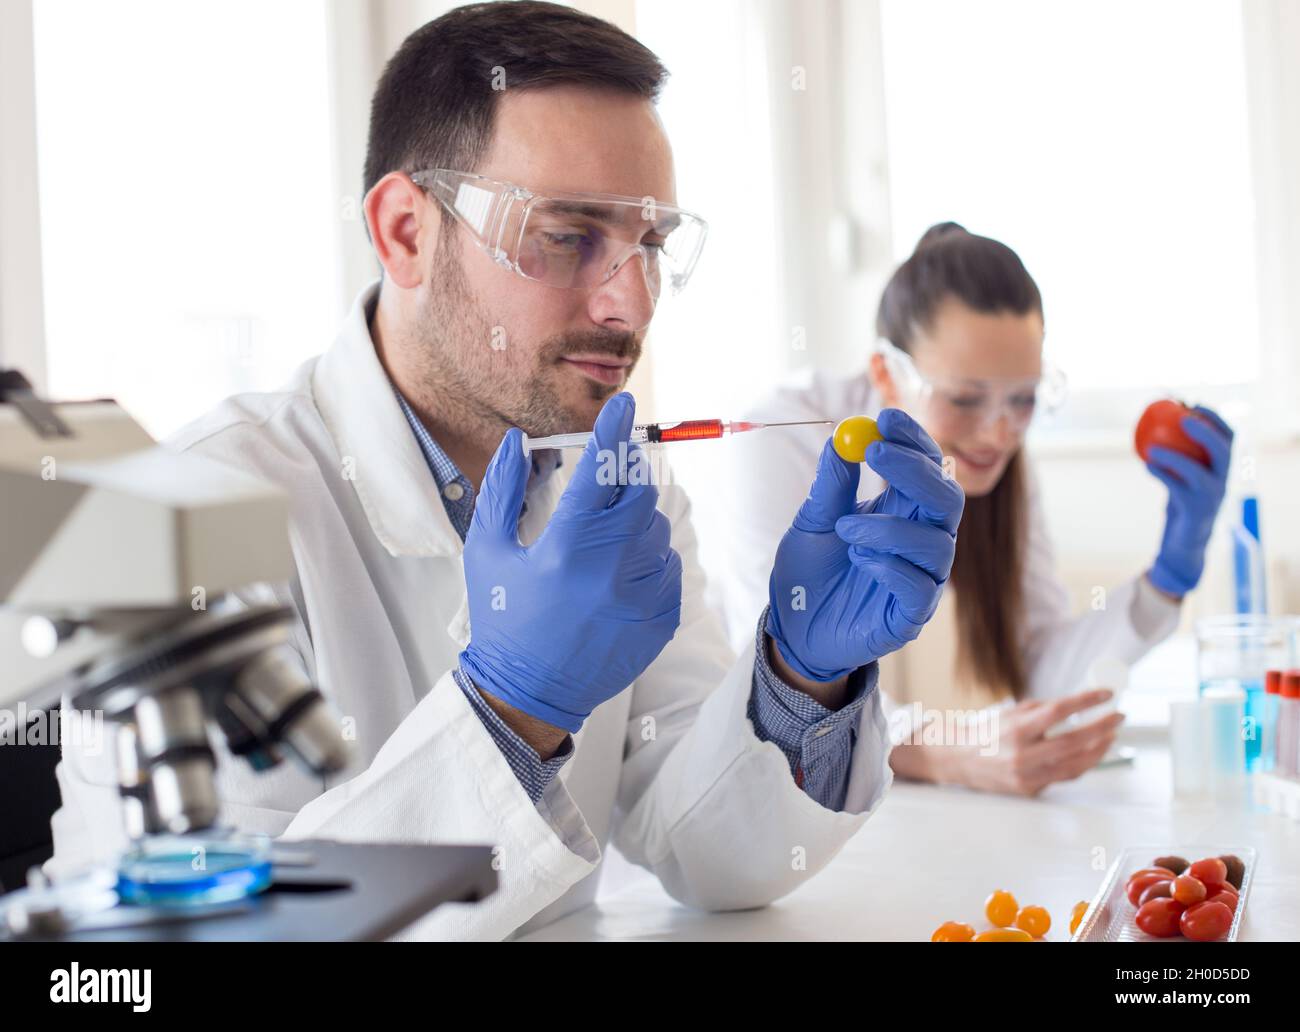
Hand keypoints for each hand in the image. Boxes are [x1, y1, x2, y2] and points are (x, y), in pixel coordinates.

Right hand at [459, 392, 681, 732]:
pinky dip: (649, 561)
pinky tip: (617, 576)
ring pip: (656, 531)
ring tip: (602, 543)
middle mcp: (610, 571)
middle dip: (626, 479)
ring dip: (635, 522)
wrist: (528, 693)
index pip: (601, 472)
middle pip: (640, 495)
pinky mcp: (661, 619)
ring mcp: (641, 598)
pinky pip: (669, 567)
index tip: (625, 405)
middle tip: (608, 481)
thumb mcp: (487, 552)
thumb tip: (519, 442)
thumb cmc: (503, 618)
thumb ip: (502, 491)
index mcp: (566, 548)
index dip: (613, 432)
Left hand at [766, 408, 963, 681]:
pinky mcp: (911, 615)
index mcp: (900, 510)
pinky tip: (860, 559)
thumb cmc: (808, 571)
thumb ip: (831, 485)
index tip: (887, 418)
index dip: (913, 440)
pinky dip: (892, 566)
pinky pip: (920, 586)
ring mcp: (920, 578)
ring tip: (845, 527)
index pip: (925, 467)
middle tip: (874, 452)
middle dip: (915, 470)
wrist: (792, 627)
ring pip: (937, 542)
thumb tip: (840, 438)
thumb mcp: (813, 521)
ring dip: (890, 527)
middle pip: (945, 498)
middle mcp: (919, 540)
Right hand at [931, 690, 1124, 795]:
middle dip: (1101, 727)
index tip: (1106, 694)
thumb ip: (1042, 711)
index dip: (1086, 701)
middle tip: (1118, 716)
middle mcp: (1022, 753)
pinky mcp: (1030, 789)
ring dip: (1099, 749)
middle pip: (1074, 741)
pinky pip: (1064, 776)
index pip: (1059, 711)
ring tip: (1110, 735)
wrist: (959, 759)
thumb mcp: (1011, 713)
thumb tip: (1079, 706)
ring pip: (1075, 764)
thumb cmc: (987, 731)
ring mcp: (1027, 774)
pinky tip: (1091, 752)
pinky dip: (1081, 763)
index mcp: (1016, 728)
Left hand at [1146, 405, 1232, 597]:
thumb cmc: (1180, 501)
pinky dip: (1162, 474)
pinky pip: (1177, 489)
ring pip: (1198, 472)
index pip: (1230, 438)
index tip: (1193, 404)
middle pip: (1223, 451)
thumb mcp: (1180, 474)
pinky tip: (1146, 464)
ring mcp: (1211, 498)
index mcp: (1223, 469)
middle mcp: (1223, 481)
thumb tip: (1158, 418)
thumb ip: (1177, 452)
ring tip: (1152, 447)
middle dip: (1205, 431)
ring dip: (1175, 456)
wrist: (1184, 541)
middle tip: (1182, 417)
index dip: (1216, 418)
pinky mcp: (1195, 512)